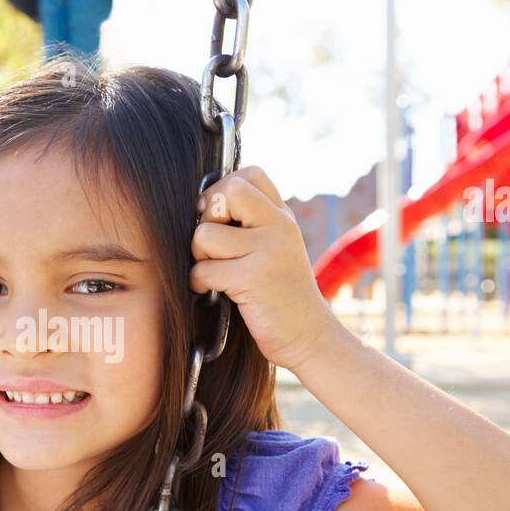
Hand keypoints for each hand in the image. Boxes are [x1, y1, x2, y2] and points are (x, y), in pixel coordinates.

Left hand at [189, 166, 339, 371]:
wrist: (310, 336)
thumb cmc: (282, 295)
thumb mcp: (277, 248)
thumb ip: (252, 223)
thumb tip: (203, 204)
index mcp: (282, 217)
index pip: (250, 174)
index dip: (224, 188)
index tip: (219, 216)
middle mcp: (279, 227)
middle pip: (227, 192)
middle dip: (207, 217)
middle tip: (213, 244)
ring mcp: (268, 251)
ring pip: (205, 234)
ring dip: (199, 256)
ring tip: (215, 271)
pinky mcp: (253, 279)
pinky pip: (204, 270)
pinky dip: (200, 283)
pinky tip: (214, 292)